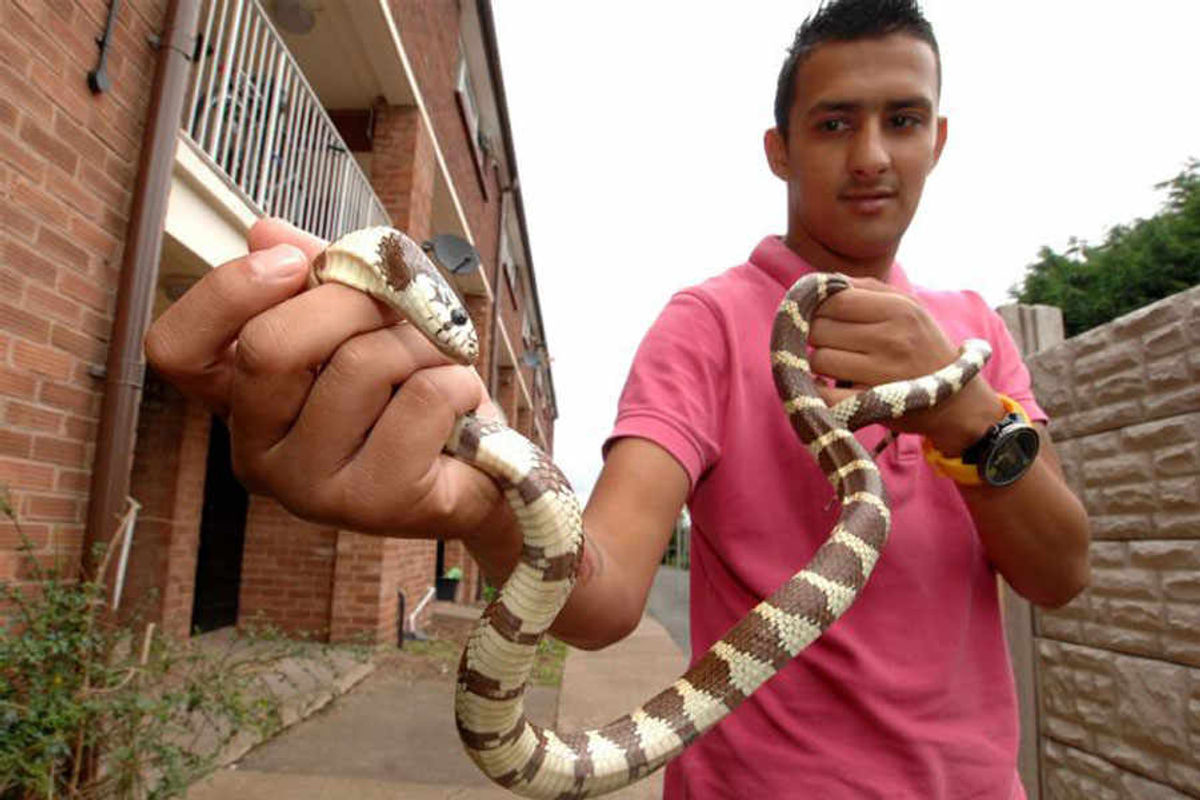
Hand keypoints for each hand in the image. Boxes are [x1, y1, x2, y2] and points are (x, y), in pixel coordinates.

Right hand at [144, 218, 505, 538]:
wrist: (476, 467)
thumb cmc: (409, 391)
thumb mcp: (361, 320)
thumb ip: (317, 277)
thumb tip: (267, 233)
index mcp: (239, 401)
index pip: (177, 350)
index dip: (226, 292)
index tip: (293, 264)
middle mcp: (257, 453)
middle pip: (272, 346)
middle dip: (351, 302)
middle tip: (394, 308)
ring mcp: (309, 488)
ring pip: (361, 365)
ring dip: (419, 344)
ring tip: (436, 363)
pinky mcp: (373, 504)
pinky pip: (423, 398)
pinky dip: (456, 381)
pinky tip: (458, 404)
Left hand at [808, 277, 1003, 451]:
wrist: (957, 400)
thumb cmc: (923, 346)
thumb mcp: (907, 307)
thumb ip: (865, 288)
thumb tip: (823, 281)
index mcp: (898, 308)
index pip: (832, 300)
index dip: (817, 308)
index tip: (823, 317)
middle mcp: (892, 338)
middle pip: (819, 329)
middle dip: (816, 335)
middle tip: (831, 341)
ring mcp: (883, 373)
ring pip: (818, 359)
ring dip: (820, 363)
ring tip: (837, 362)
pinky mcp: (874, 403)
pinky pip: (825, 394)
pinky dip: (818, 391)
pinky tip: (825, 387)